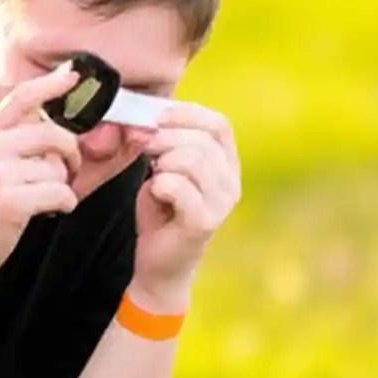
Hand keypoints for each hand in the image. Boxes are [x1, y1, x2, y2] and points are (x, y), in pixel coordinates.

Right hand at [0, 65, 82, 284]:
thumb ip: (13, 141)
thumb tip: (50, 121)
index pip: (22, 97)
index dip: (51, 83)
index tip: (72, 74)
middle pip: (54, 133)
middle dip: (71, 154)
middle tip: (68, 172)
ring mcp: (0, 174)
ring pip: (58, 168)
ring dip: (62, 186)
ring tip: (46, 199)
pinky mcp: (12, 201)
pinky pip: (60, 193)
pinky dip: (65, 204)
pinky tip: (53, 211)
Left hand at [132, 104, 240, 309]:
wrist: (158, 263)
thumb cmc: (161, 214)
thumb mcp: (163, 169)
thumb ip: (163, 144)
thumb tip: (145, 122)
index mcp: (227, 165)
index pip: (219, 125)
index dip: (187, 114)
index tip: (157, 117)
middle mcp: (231, 183)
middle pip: (203, 140)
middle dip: (166, 138)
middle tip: (145, 149)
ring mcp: (222, 204)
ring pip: (192, 159)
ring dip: (162, 162)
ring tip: (154, 175)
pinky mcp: (204, 222)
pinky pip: (179, 186)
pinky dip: (160, 184)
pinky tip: (155, 193)